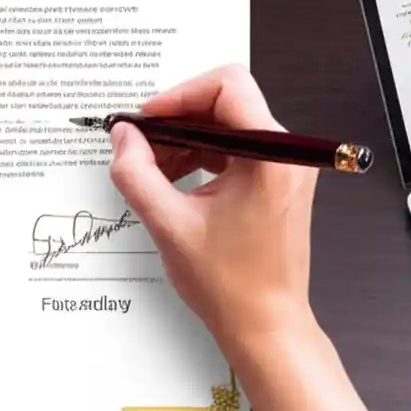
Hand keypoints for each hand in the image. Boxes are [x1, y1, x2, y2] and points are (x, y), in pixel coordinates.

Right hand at [108, 64, 318, 350]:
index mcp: (271, 157)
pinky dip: (203, 157)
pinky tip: (174, 182)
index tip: (148, 119)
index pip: (228, 85)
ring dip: (187, 140)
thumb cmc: (231, 286)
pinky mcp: (278, 183)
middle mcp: (287, 155)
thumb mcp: (169, 225)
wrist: (266, 325)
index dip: (180, 94)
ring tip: (153, 170)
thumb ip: (137, 173)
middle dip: (178, 119)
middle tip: (141, 144)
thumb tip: (124, 137)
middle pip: (227, 103)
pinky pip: (237, 150)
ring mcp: (286, 168)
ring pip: (229, 126)